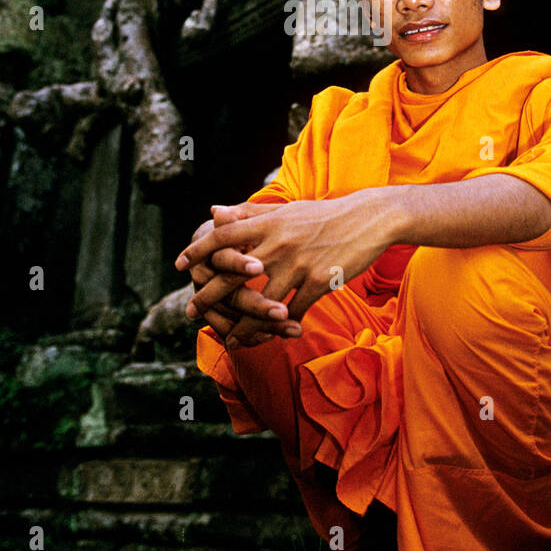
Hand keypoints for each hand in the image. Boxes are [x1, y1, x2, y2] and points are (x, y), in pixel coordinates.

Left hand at [178, 191, 395, 333]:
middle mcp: (279, 243)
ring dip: (244, 326)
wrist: (370, 218)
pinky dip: (283, 326)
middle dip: (209, 296)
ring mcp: (300, 264)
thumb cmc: (325, 215)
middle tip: (191, 311)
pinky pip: (295, 311)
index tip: (180, 265)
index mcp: (269, 224)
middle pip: (233, 275)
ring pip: (263, 303)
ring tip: (231, 339)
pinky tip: (274, 336)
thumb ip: (249, 213)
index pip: (223, 236)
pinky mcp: (321, 281)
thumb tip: (215, 212)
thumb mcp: (286, 210)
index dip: (198, 250)